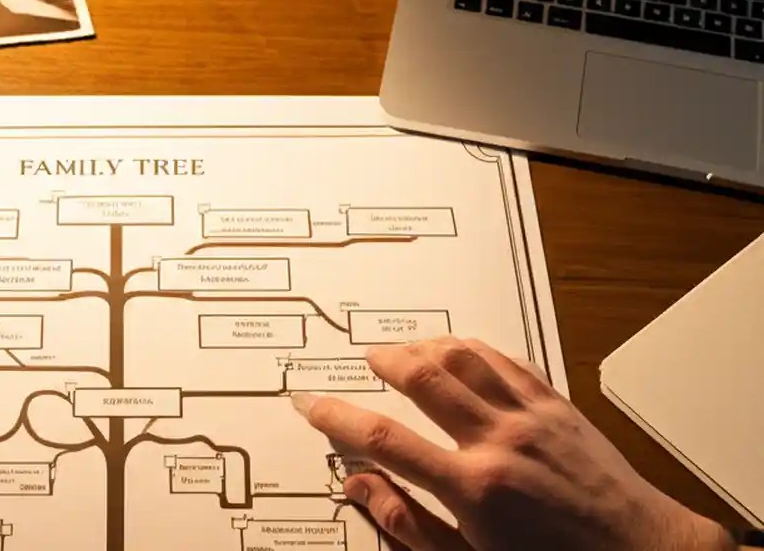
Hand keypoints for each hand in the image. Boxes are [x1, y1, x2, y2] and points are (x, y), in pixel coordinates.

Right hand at [293, 337, 733, 550]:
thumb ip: (409, 525)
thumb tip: (360, 487)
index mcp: (473, 488)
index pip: (384, 440)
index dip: (337, 418)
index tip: (313, 406)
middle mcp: (500, 441)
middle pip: (424, 377)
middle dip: (383, 360)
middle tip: (364, 360)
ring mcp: (533, 418)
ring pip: (465, 356)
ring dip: (426, 346)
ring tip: (404, 349)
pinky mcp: (559, 407)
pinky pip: (508, 360)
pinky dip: (474, 348)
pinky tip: (460, 352)